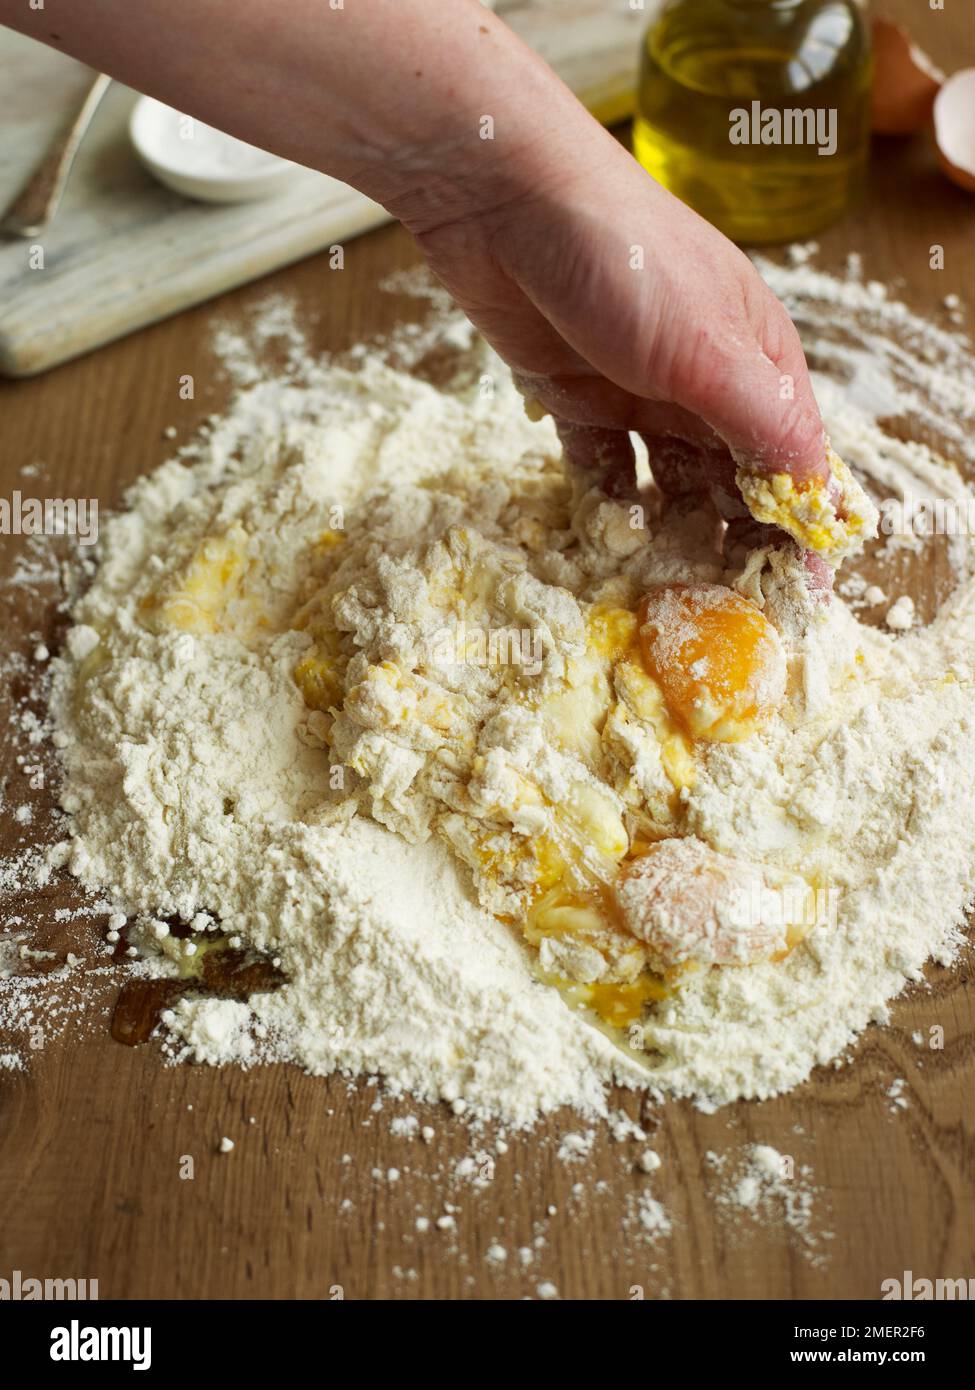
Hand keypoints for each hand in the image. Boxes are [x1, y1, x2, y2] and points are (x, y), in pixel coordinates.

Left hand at [411, 124, 830, 575]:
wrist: (504, 198)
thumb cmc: (625, 255)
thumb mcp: (703, 347)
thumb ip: (758, 423)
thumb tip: (813, 494)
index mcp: (757, 362)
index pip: (792, 463)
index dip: (796, 531)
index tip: (795, 598)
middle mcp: (705, 382)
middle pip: (730, 482)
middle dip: (729, 543)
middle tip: (717, 610)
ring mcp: (639, 391)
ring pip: (666, 483)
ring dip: (667, 532)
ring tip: (660, 587)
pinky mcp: (576, 396)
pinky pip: (600, 468)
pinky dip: (605, 503)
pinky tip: (604, 537)